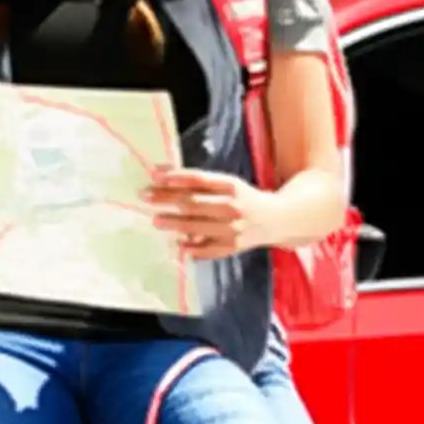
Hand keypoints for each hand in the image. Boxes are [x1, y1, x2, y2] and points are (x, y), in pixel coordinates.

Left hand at [140, 168, 273, 259]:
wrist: (278, 219)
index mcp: (231, 186)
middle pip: (194, 202)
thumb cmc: (242, 198)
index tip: (153, 176)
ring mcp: (234, 228)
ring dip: (174, 223)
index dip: (175, 177)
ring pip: (199, 226)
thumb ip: (198, 182)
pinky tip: (178, 246)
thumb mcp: (226, 184)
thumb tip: (160, 174)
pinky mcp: (234, 246)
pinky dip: (193, 248)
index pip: (199, 180)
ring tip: (156, 220)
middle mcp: (233, 206)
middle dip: (167, 199)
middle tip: (145, 197)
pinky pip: (209, 249)